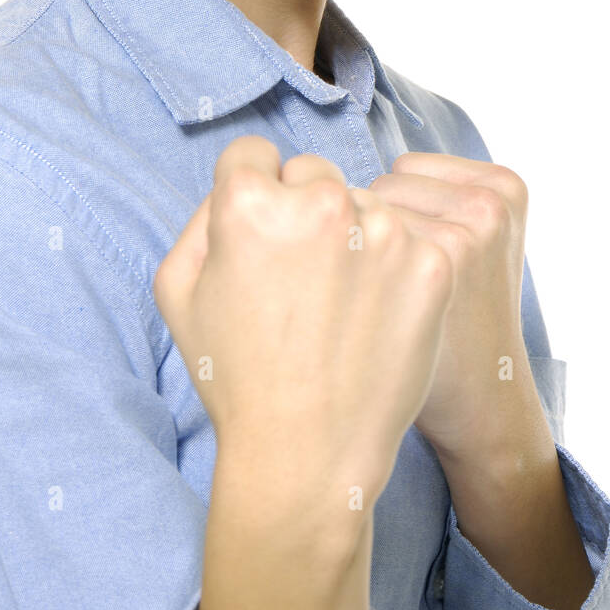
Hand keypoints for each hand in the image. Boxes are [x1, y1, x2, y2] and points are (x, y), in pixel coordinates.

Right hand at [152, 135, 456, 509]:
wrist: (308, 454)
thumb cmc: (235, 375)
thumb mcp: (178, 290)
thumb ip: (201, 218)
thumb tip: (240, 182)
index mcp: (249, 202)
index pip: (253, 155)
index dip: (251, 197)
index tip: (262, 241)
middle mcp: (321, 202)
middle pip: (313, 174)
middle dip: (305, 212)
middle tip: (301, 281)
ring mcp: (383, 231)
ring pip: (365, 205)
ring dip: (354, 238)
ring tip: (339, 308)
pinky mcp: (431, 262)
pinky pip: (408, 239)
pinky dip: (396, 269)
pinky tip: (374, 316)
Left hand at [366, 152, 528, 460]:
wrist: (478, 399)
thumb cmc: (455, 317)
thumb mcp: (471, 238)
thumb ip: (434, 197)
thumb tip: (340, 164)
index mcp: (504, 186)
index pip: (405, 169)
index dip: (400, 216)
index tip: (426, 260)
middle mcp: (487, 204)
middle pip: (380, 188)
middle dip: (379, 230)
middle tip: (407, 285)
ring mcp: (458, 236)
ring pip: (360, 217)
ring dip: (361, 252)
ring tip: (394, 300)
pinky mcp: (426, 272)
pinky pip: (353, 247)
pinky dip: (352, 276)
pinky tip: (378, 310)